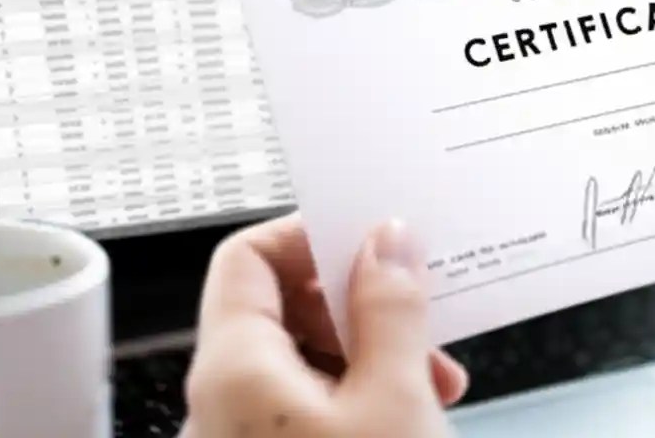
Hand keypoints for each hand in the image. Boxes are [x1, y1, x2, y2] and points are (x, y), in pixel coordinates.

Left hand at [180, 215, 466, 436]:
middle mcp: (220, 403)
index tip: (374, 242)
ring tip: (434, 382)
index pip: (248, 256)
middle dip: (363, 307)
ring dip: (373, 357)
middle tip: (422, 315)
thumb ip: (391, 310)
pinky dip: (361, 399)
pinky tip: (412, 415)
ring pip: (305, 363)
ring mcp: (243, 437)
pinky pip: (311, 408)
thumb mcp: (396, 399)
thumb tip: (388, 242)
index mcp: (233, 370)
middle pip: (284, 310)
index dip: (312, 238)